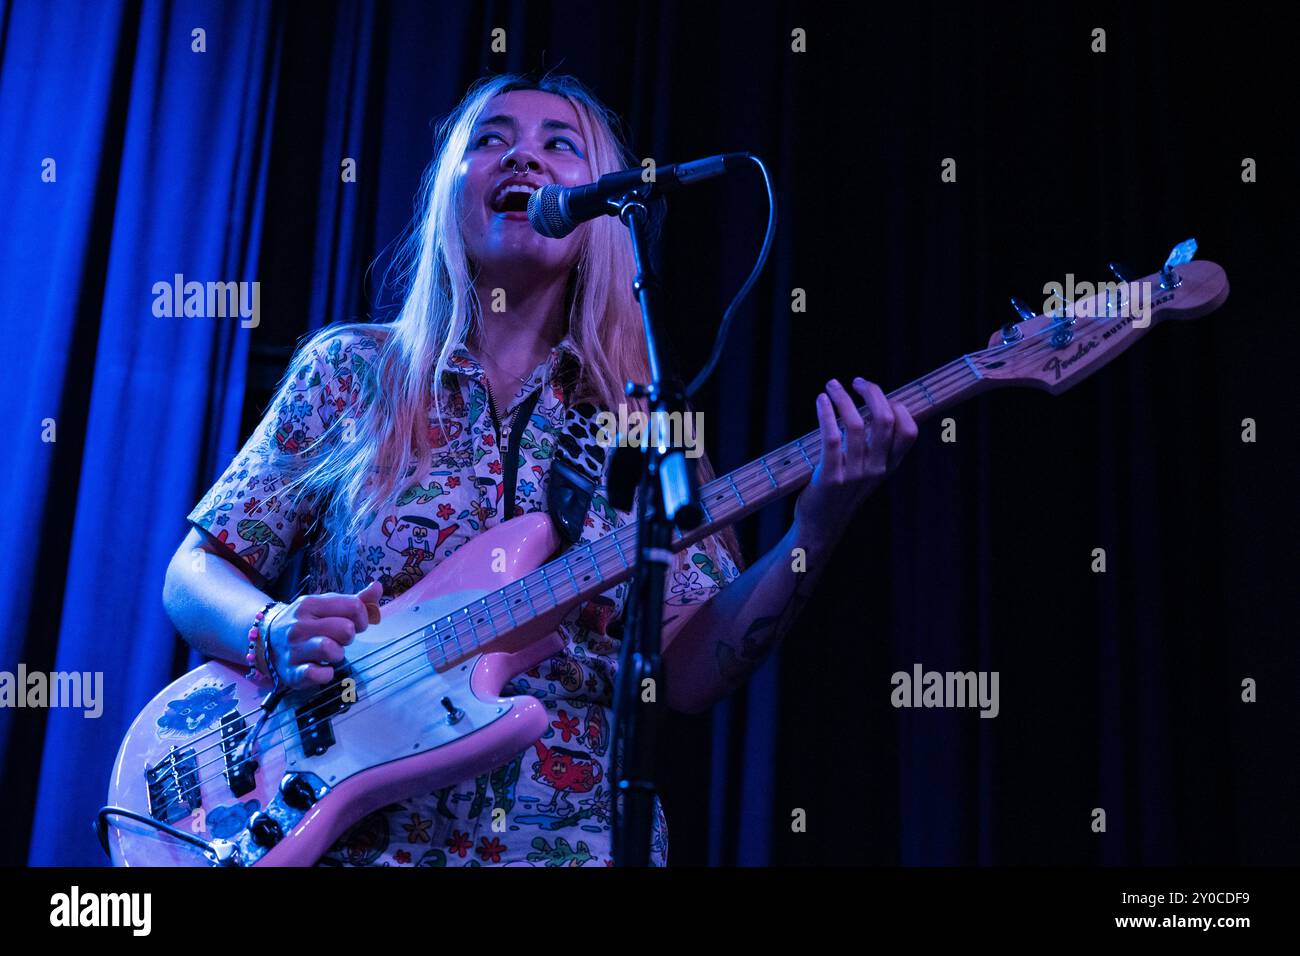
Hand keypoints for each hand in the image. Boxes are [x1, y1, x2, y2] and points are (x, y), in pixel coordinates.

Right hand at [264, 581, 382, 688]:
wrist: (264, 640)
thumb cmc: (305, 622)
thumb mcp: (324, 606)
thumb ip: (354, 600)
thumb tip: (378, 587)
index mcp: (310, 604)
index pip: (353, 606)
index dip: (362, 618)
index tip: (355, 624)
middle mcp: (299, 625)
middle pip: (346, 629)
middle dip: (348, 636)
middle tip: (339, 639)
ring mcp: (294, 649)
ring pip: (331, 649)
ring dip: (338, 654)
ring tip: (330, 653)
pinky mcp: (292, 672)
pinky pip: (318, 675)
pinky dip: (326, 674)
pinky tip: (322, 669)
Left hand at [793, 377, 917, 546]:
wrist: (821, 526)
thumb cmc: (842, 492)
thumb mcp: (868, 471)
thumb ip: (875, 445)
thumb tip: (877, 406)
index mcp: (889, 466)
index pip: (910, 431)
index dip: (898, 407)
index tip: (878, 395)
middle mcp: (877, 469)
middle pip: (885, 420)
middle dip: (872, 392)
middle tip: (857, 381)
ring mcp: (855, 474)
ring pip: (857, 424)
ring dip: (843, 397)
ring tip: (831, 385)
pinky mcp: (831, 477)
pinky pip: (832, 438)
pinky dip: (827, 414)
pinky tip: (821, 400)